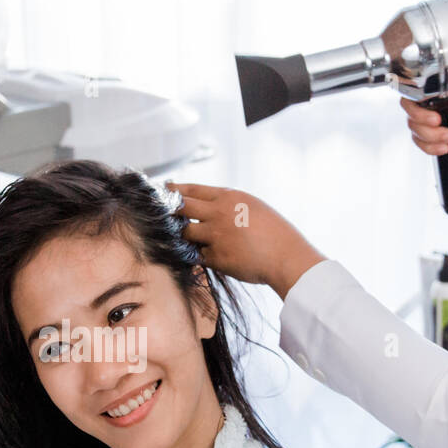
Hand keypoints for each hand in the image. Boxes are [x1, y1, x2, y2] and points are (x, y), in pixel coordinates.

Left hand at [164, 181, 326, 300]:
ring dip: (183, 236)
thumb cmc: (275, 232)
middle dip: (169, 211)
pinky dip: (199, 255)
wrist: (286, 256)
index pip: (192, 190)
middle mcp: (218, 213)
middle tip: (162, 214)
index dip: (174, 190)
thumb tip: (209, 207)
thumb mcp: (252, 206)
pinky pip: (198, 255)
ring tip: (185, 238)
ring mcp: (215, 235)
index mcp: (228, 197)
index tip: (164, 190)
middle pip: (180, 208)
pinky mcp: (216, 257)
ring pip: (185, 233)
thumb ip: (229, 204)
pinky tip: (204, 256)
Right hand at [400, 91, 447, 183]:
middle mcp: (431, 104)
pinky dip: (431, 148)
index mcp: (442, 90)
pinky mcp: (428, 137)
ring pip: (414, 130)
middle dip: (426, 128)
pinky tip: (445, 148)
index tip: (436, 118)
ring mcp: (427, 121)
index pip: (416, 93)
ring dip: (431, 139)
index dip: (417, 107)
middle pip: (412, 114)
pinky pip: (419, 144)